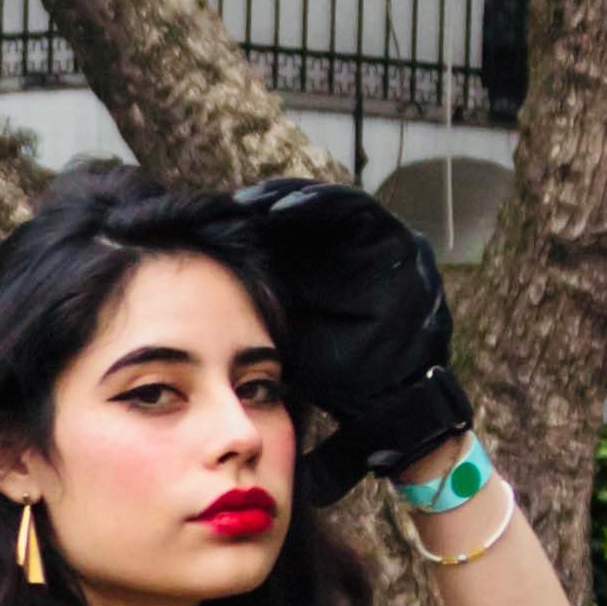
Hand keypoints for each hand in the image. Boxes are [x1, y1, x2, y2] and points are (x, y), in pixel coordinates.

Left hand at [219, 181, 472, 501]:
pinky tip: (279, 211)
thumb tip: (210, 275)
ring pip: (327, 204)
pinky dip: (317, 204)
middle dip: (265, 206)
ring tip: (247, 204)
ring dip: (284, 200)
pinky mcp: (396, 241)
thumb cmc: (339, 378)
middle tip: (226, 206)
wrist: (389, 404)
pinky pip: (354, 209)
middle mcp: (357, 252)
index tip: (214, 224)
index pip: (291, 231)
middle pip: (305, 213)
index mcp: (330, 270)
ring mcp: (381, 244)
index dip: (253, 224)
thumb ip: (270, 299)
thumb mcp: (293, 332)